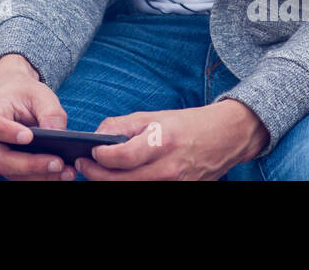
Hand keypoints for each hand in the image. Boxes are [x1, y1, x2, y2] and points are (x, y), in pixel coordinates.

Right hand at [0, 55, 77, 180]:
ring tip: (67, 172)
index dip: (7, 132)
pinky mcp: (2, 165)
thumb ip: (50, 112)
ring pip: (11, 172)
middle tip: (59, 163)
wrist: (13, 97)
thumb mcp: (40, 94)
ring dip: (39, 176)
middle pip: (2, 158)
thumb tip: (58, 135)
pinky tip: (60, 174)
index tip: (29, 137)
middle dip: (32, 165)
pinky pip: (18, 177)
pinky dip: (39, 177)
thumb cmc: (25, 94)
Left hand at [75, 100, 267, 180]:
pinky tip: (119, 177)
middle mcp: (168, 167)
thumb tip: (97, 136)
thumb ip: (122, 125)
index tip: (89, 151)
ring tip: (98, 172)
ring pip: (131, 189)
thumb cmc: (187, 124)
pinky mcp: (179, 192)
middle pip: (121, 180)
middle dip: (96, 174)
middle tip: (83, 166)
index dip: (100, 156)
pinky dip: (129, 185)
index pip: (122, 156)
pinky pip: (146, 192)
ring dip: (110, 182)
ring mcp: (175, 184)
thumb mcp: (153, 116)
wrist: (224, 138)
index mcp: (162, 141)